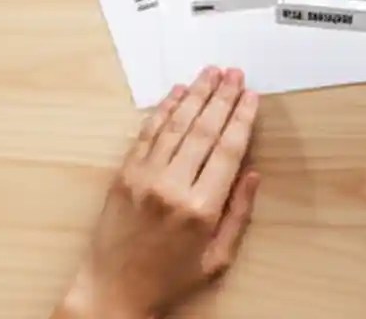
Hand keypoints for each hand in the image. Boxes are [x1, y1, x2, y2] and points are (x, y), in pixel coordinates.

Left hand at [54, 68, 260, 318]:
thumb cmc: (168, 280)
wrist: (112, 292)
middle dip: (223, 98)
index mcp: (201, 209)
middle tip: (235, 74)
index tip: (251, 97)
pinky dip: (164, 110)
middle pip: (204, 131)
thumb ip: (239, 215)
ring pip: (176, 126)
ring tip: (211, 73)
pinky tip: (178, 93)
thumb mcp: (217, 259)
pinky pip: (147, 134)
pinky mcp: (123, 176)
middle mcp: (172, 188)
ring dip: (196, 95)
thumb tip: (253, 175)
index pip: (228, 151)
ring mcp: (144, 178)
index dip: (241, 119)